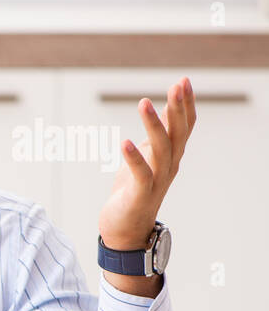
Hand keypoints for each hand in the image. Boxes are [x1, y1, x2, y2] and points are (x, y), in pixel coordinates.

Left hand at [98, 76, 195, 250]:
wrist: (125, 229)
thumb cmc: (134, 191)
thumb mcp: (147, 158)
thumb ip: (157, 136)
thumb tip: (164, 110)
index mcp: (171, 156)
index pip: (184, 127)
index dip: (185, 105)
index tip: (184, 81)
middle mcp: (169, 166)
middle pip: (178, 134)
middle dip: (177, 109)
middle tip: (177, 86)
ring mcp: (156, 180)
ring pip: (160, 149)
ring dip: (152, 125)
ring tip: (143, 103)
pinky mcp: (139, 194)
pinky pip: (140, 173)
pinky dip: (134, 157)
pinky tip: (125, 142)